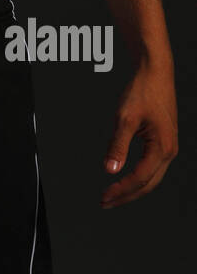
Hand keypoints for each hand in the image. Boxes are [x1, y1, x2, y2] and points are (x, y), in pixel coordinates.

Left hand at [101, 61, 177, 207]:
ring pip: (152, 177)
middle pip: (148, 184)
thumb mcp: (125, 118)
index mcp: (162, 147)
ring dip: (132, 188)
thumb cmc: (142, 91)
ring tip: (113, 194)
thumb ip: (117, 146)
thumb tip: (110, 170)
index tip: (104, 196)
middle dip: (127, 195)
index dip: (121, 190)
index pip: (140, 178)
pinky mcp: (163, 141)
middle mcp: (169, 150)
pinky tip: (125, 178)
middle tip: (105, 202)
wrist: (155, 71)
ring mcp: (168, 146)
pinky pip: (152, 167)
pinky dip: (139, 177)